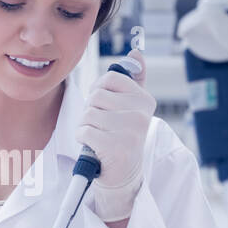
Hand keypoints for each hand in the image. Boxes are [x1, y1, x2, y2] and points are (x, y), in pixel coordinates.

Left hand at [75, 49, 155, 221]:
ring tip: (99, 136)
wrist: (124, 174)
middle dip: (91, 111)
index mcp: (145, 100)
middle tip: (101, 126)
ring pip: (88, 113)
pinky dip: (82, 138)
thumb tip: (135, 53)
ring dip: (86, 126)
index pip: (110, 78)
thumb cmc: (123, 136)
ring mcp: (130, 131)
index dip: (99, 90)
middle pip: (96, 96)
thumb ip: (134, 80)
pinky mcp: (116, 147)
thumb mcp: (132, 107)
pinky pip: (84, 131)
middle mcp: (141, 114)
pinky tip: (94, 146)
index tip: (105, 106)